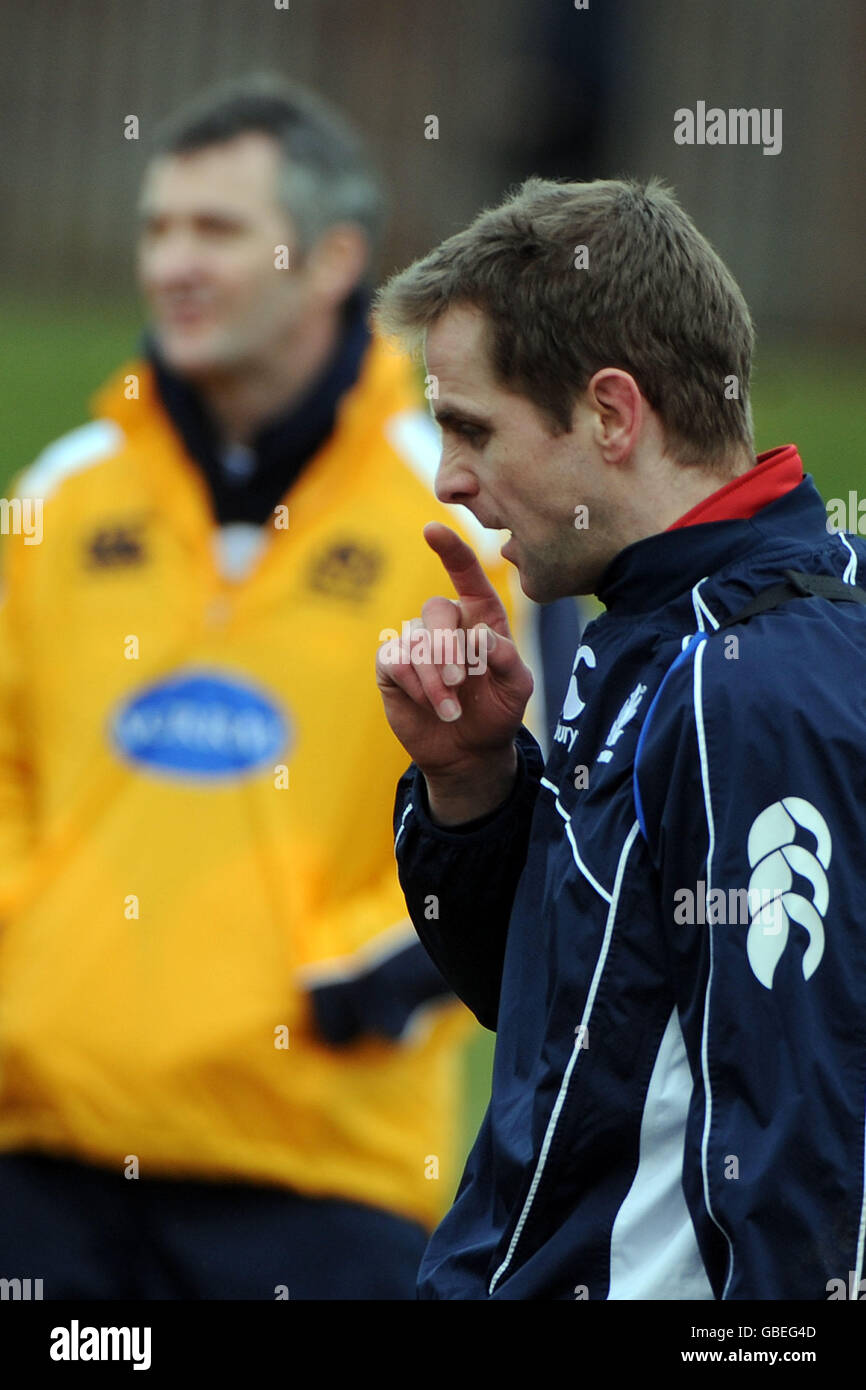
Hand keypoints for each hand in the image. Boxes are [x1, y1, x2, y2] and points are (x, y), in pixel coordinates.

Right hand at [376, 522, 533, 790]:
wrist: (470, 753)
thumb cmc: (498, 712)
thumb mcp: (517, 688)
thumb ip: (508, 660)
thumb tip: (481, 637)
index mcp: (480, 616)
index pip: (464, 573)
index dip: (450, 550)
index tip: (432, 529)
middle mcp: (446, 623)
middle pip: (435, 610)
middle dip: (447, 648)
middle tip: (458, 682)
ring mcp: (416, 642)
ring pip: (415, 641)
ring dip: (434, 679)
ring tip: (450, 710)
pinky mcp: (392, 666)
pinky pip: (394, 660)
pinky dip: (414, 684)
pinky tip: (430, 705)